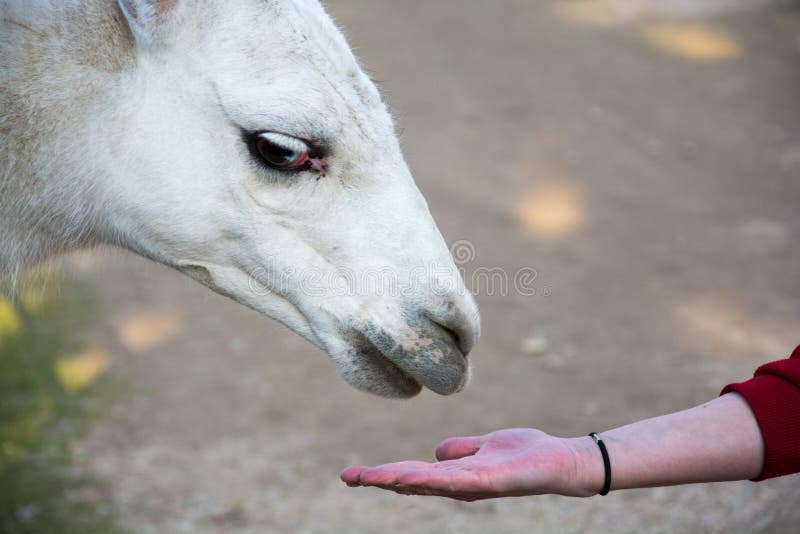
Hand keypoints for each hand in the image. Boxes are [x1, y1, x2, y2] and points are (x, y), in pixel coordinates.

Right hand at [341, 428, 599, 499]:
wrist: (560, 462)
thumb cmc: (526, 454)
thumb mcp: (486, 446)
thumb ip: (461, 449)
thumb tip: (436, 452)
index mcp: (455, 475)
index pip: (412, 473)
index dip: (383, 473)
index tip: (353, 473)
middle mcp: (459, 485)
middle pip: (411, 481)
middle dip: (378, 480)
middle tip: (346, 477)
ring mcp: (472, 486)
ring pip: (426, 483)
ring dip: (395, 480)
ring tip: (367, 477)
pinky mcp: (489, 482)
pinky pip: (454, 480)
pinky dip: (428, 479)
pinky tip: (408, 476)